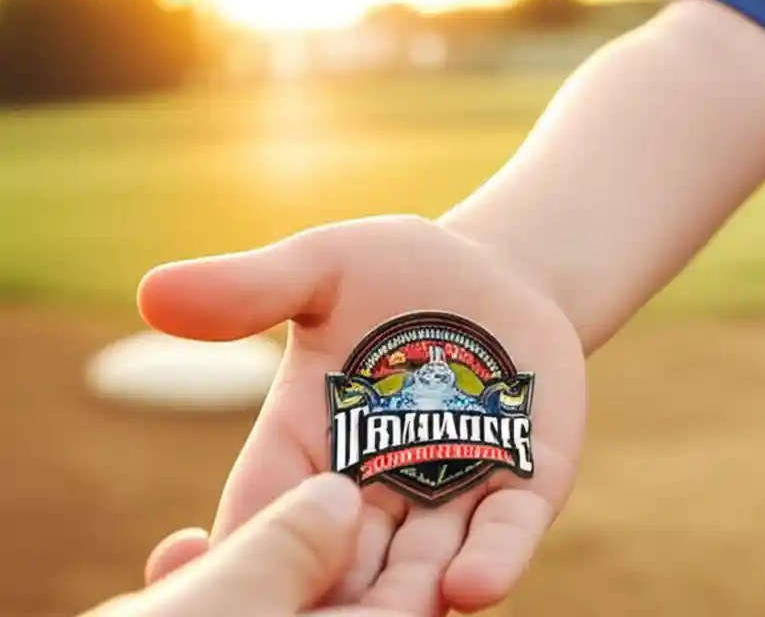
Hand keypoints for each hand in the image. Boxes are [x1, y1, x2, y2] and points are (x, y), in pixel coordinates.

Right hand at [136, 216, 586, 613]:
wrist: (500, 273)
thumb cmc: (396, 271)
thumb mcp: (322, 269)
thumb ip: (252, 290)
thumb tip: (155, 293)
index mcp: (305, 449)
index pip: (259, 520)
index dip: (235, 557)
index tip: (203, 579)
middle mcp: (373, 492)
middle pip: (335, 574)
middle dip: (324, 602)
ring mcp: (450, 497)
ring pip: (417, 575)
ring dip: (403, 600)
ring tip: (398, 610)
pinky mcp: (523, 488)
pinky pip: (502, 536)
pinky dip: (490, 562)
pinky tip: (470, 584)